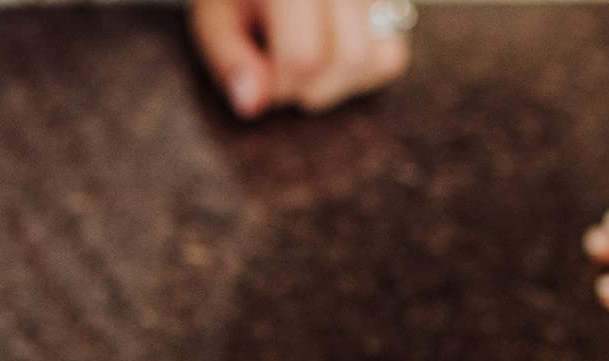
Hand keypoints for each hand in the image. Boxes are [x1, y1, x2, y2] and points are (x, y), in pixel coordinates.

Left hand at [190, 0, 410, 117]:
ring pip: (379, 60)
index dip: (280, 85)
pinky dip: (365, 69)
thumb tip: (253, 103)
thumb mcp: (216, 19)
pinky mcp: (389, 2)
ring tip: (307, 60)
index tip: (259, 73)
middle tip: (280, 68)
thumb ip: (230, 61)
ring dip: (339, 81)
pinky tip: (332, 56)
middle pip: (349, 59)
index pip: (306, 57)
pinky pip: (393, 56)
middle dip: (310, 85)